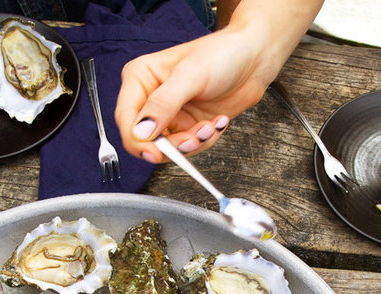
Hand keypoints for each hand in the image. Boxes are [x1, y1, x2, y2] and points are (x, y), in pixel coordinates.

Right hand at [114, 27, 281, 160]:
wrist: (253, 59)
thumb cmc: (221, 55)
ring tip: (211, 126)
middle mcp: (151, 98)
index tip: (155, 152)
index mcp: (141, 78)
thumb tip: (141, 131)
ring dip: (193, 142)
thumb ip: (163, 104)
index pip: (126, 118)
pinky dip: (205, 140)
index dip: (137, 140)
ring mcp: (170, 114)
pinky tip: (218, 122)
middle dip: (173, 144)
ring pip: (169, 147)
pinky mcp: (188, 125)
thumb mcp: (190, 76)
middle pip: (146, 139)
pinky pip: (189, 146)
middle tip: (193, 139)